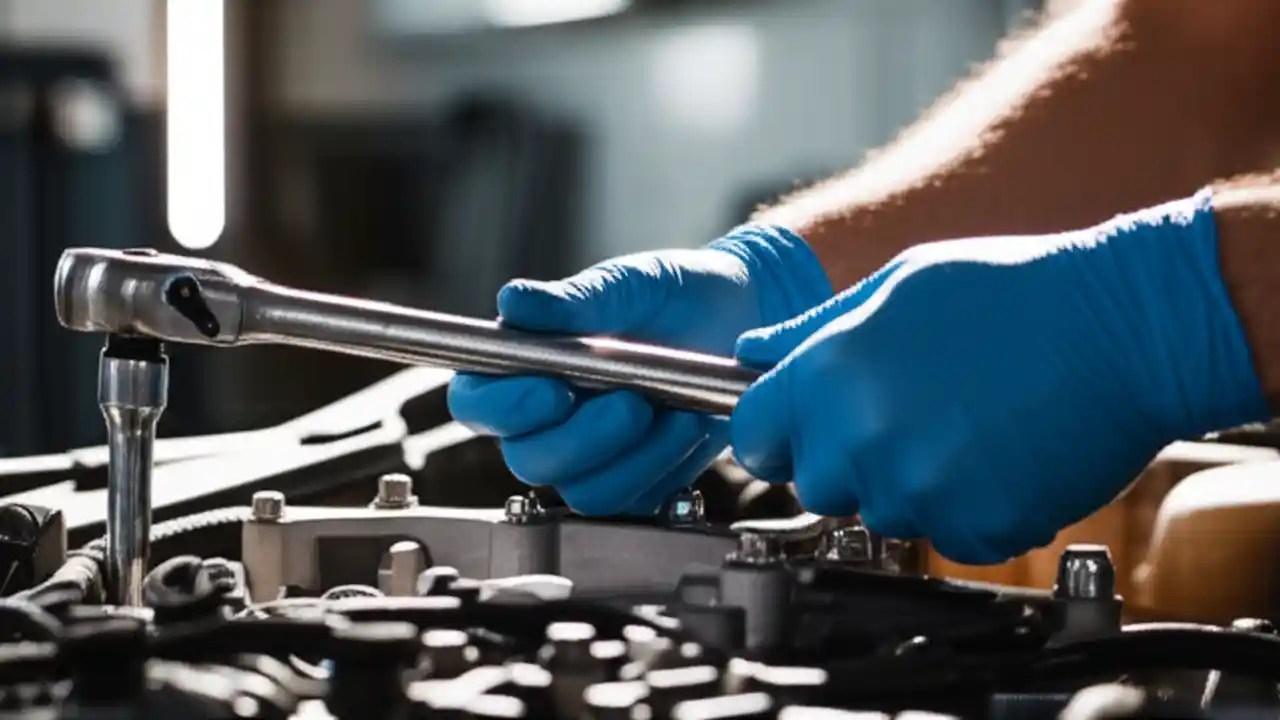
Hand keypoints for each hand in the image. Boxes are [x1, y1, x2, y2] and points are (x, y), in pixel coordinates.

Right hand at [448, 226, 830, 515]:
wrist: (736, 316)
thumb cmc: (670, 295)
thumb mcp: (625, 285)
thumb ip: (570, 301)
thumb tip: (513, 302)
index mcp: (523, 368)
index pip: (478, 404)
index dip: (505, 408)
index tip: (552, 390)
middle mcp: (546, 421)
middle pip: (529, 460)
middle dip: (584, 436)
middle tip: (631, 399)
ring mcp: (589, 458)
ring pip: (585, 490)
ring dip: (633, 453)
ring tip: (670, 406)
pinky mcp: (635, 482)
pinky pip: (634, 500)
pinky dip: (663, 464)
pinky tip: (685, 424)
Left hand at [730, 192, 1268, 563]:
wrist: (1123, 328)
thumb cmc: (1012, 292)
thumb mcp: (897, 285)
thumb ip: (813, 330)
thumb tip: (752, 353)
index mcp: (828, 374)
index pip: (753, 437)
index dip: (776, 432)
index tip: (800, 428)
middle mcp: (861, 439)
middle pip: (815, 486)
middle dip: (847, 460)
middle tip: (906, 415)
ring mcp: (918, 491)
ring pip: (881, 516)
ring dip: (912, 485)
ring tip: (963, 425)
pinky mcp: (975, 529)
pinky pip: (946, 538)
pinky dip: (968, 511)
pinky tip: (996, 454)